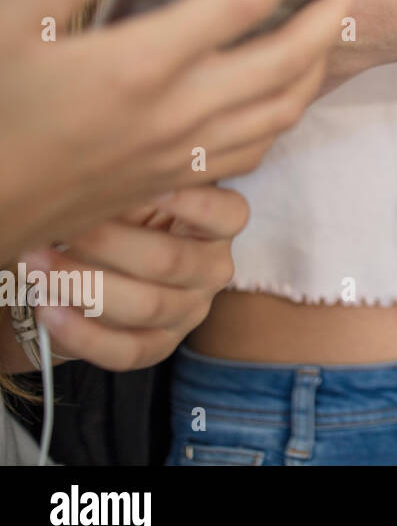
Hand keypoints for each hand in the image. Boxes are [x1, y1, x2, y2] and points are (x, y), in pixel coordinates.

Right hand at [0, 0, 363, 257]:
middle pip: (287, 59)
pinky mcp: (177, 177)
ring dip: (318, 64)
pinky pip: (258, 146)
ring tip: (329, 26)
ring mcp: (184, 151)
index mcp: (138, 64)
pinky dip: (285, 111)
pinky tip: (282, 86)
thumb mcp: (1, 27)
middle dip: (331, 13)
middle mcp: (176, 111)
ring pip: (285, 109)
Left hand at [18, 186, 247, 372]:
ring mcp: (190, 311)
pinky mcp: (161, 345)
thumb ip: (136, 184)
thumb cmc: (122, 218)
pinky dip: (82, 332)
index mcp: (217, 227)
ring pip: (145, 306)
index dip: (193, 203)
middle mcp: (212, 270)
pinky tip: (49, 307)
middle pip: (170, 261)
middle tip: (62, 227)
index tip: (152, 187)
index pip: (229, 215)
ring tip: (37, 263)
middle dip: (108, 243)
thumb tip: (112, 174)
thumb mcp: (136, 194)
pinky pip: (127, 351)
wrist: (99, 267)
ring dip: (83, 284)